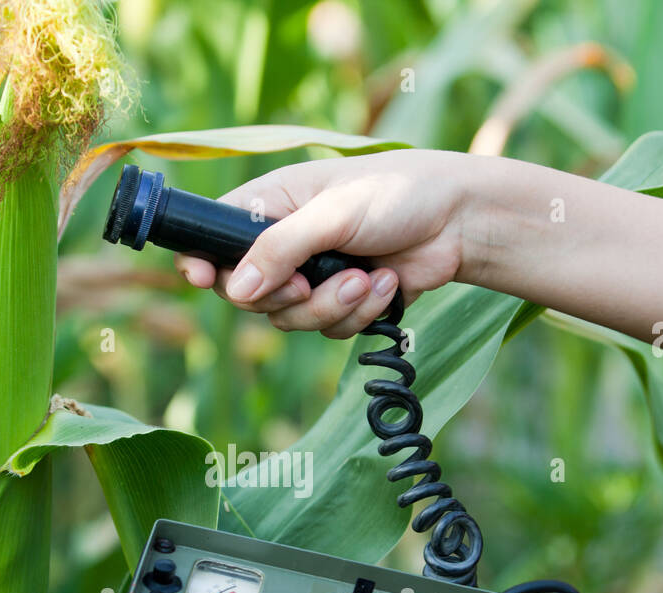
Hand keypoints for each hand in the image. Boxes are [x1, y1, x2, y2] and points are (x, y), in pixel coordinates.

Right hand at [173, 149, 479, 338]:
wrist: (460, 221)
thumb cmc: (397, 193)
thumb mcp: (332, 212)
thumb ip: (280, 248)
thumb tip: (234, 288)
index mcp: (270, 205)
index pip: (212, 238)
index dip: (201, 263)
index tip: (202, 279)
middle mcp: (283, 243)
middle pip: (247, 295)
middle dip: (284, 296)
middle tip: (308, 282)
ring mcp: (312, 276)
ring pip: (289, 320)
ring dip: (331, 307)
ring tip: (366, 279)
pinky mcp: (342, 302)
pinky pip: (328, 329)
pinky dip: (359, 314)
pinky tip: (386, 283)